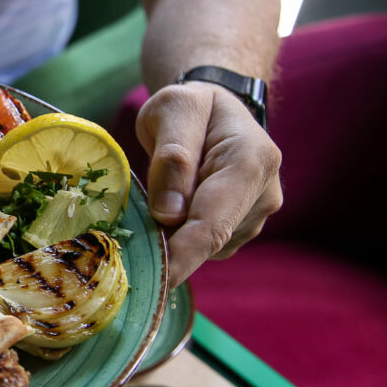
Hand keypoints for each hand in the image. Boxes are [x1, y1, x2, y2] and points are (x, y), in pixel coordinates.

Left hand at [135, 82, 282, 286]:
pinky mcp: (238, 229)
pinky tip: (164, 215)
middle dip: (168, 251)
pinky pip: (202, 246)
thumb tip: (169, 214)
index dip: (183, 256)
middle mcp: (263, 195)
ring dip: (171, 239)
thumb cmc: (190, 106)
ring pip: (204, 248)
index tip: (156, 280)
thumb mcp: (173, 110)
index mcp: (252, 161)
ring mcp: (254, 217)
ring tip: (149, 204)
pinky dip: (177, 239)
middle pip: (209, 241)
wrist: (213, 110)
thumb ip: (172, 156)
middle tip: (122, 252)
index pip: (214, 221)